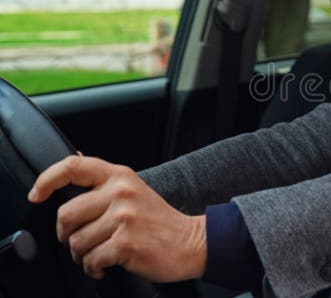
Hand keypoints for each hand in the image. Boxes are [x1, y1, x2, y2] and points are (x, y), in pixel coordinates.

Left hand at [27, 155, 206, 281]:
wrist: (192, 242)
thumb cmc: (161, 220)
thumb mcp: (134, 189)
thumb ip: (105, 181)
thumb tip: (73, 162)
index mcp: (121, 176)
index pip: (73, 167)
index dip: (47, 180)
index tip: (37, 195)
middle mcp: (121, 193)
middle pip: (66, 214)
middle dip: (67, 235)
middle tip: (80, 240)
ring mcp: (124, 219)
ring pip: (76, 242)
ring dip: (82, 255)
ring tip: (99, 254)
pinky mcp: (125, 244)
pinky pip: (90, 260)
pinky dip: (94, 268)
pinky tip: (106, 265)